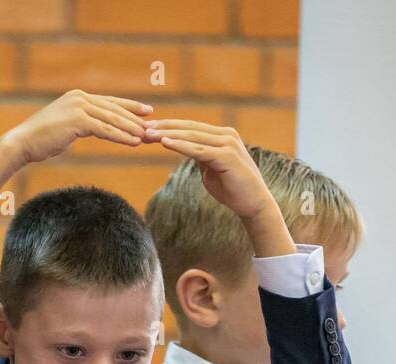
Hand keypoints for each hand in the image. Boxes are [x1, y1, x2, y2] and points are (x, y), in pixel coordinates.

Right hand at [0, 90, 152, 193]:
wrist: (22, 143)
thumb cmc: (40, 140)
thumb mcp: (64, 128)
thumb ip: (80, 124)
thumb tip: (90, 129)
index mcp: (78, 97)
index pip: (109, 102)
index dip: (130, 107)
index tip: (147, 111)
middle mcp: (80, 97)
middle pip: (114, 109)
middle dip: (135, 119)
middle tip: (153, 126)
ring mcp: (79, 107)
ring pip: (112, 119)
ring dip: (132, 129)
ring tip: (148, 137)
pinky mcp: (78, 120)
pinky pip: (106, 129)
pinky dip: (121, 136)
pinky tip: (134, 142)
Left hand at [144, 121, 296, 256]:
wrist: (253, 204)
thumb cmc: (232, 189)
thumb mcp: (210, 169)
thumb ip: (199, 156)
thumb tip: (184, 149)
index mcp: (222, 136)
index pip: (190, 128)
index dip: (169, 127)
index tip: (148, 129)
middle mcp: (226, 135)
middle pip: (189, 128)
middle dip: (164, 127)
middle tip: (142, 128)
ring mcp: (228, 144)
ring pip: (192, 137)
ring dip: (168, 135)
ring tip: (149, 135)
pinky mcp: (227, 156)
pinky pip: (199, 150)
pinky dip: (181, 146)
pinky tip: (164, 142)